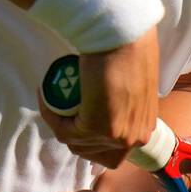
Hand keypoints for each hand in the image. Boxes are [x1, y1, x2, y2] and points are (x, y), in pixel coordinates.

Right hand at [37, 25, 160, 169]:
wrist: (123, 37)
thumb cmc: (129, 52)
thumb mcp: (133, 89)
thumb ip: (125, 107)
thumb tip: (109, 110)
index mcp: (144, 130)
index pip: (112, 154)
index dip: (90, 140)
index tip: (76, 120)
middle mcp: (134, 139)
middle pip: (92, 152)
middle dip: (73, 135)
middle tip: (62, 110)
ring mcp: (116, 136)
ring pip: (75, 143)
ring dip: (60, 123)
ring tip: (53, 99)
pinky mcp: (96, 128)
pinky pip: (64, 130)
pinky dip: (51, 115)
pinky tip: (46, 97)